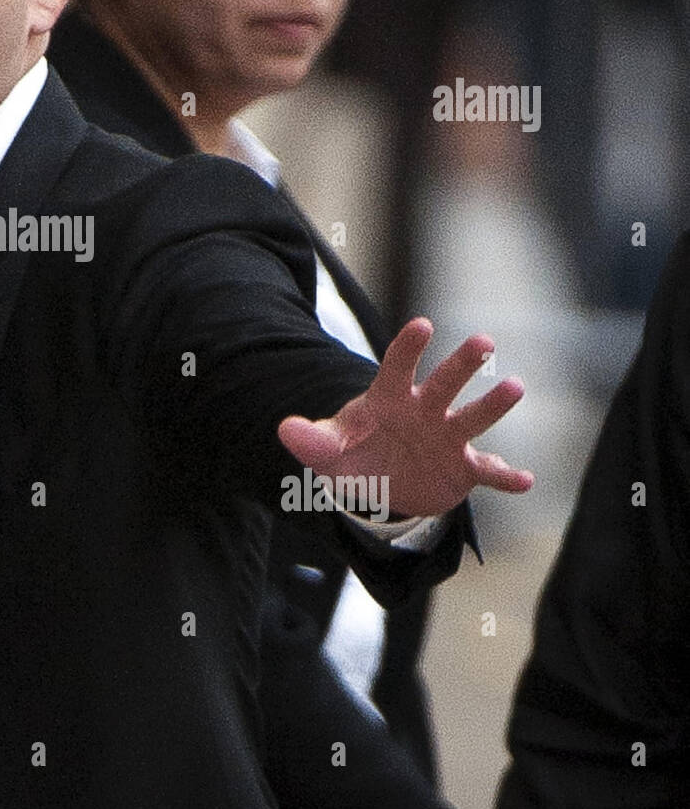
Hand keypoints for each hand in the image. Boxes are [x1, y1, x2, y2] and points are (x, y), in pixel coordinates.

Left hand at [277, 318, 533, 516]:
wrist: (380, 483)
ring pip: (473, 418)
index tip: (421, 325)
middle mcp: (424, 410)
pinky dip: (506, 476)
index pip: (396, 367)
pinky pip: (488, 471)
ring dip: (493, 404)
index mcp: (390, 399)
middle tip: (483, 341)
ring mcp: (448, 437)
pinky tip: (524, 481)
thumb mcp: (327, 452)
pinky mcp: (464, 468)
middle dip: (461, 364)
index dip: (407, 348)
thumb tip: (284, 429)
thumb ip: (310, 441)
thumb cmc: (354, 455)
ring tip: (514, 387)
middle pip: (443, 383)